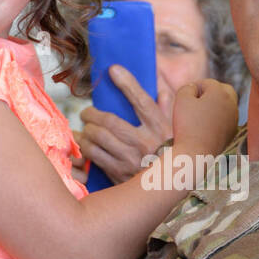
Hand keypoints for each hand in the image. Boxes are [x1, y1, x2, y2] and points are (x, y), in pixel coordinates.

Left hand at [75, 65, 174, 185]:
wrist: (169, 189)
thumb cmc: (170, 155)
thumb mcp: (174, 133)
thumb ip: (167, 109)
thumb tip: (161, 89)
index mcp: (160, 128)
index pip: (142, 100)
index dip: (127, 82)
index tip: (113, 69)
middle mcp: (145, 143)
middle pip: (108, 121)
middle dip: (91, 114)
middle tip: (86, 113)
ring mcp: (131, 160)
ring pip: (97, 138)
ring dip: (85, 131)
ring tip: (84, 130)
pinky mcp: (119, 175)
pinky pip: (94, 157)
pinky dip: (84, 149)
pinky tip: (84, 145)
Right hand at [172, 79, 238, 158]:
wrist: (195, 153)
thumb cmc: (187, 125)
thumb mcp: (181, 100)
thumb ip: (188, 87)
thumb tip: (194, 88)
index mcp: (221, 93)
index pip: (208, 83)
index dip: (195, 87)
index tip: (185, 97)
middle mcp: (232, 104)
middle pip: (224, 90)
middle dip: (211, 92)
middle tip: (197, 99)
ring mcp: (234, 119)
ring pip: (226, 105)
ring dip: (215, 105)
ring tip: (199, 113)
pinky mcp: (232, 132)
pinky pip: (226, 119)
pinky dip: (217, 118)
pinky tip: (205, 125)